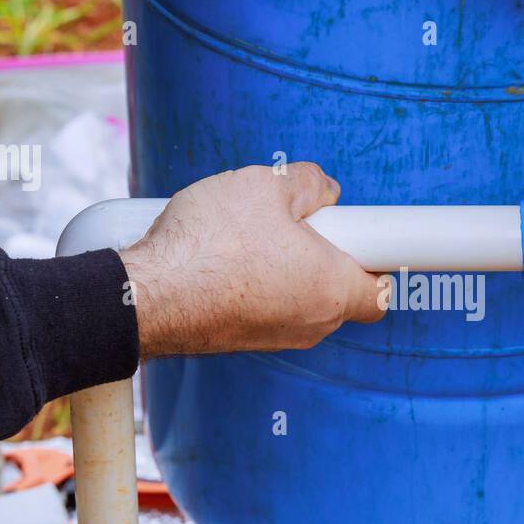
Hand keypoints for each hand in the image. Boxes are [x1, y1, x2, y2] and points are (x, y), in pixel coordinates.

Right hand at [119, 163, 384, 357]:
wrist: (142, 296)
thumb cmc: (206, 246)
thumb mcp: (266, 185)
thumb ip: (309, 184)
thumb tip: (323, 190)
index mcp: (331, 290)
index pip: (381, 291)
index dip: (378, 260)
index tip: (366, 237)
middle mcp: (310, 323)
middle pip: (338, 290)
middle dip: (325, 254)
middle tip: (294, 220)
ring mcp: (274, 336)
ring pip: (299, 297)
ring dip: (286, 267)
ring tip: (249, 233)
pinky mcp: (240, 340)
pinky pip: (264, 306)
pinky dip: (255, 283)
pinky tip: (224, 255)